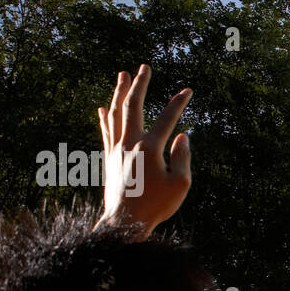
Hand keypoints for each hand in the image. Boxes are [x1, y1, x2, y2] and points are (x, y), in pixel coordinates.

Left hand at [95, 65, 192, 237]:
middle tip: (144, 67)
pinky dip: (104, 117)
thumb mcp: (180, 185)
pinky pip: (105, 131)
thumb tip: (183, 136)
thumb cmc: (155, 206)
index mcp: (149, 148)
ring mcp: (115, 150)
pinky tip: (102, 107)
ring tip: (122, 75)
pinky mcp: (108, 159)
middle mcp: (129, 143)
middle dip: (139, 85)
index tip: (187, 90)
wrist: (124, 223)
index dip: (178, 103)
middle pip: (132, 106)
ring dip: (119, 92)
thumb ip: (183, 157)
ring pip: (115, 113)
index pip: (167, 118)